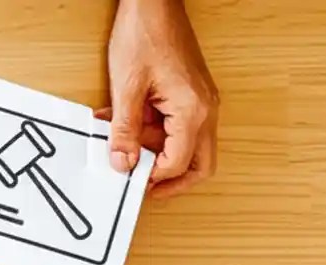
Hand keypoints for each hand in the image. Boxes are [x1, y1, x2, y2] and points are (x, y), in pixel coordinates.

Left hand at [100, 0, 218, 197]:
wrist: (153, 2)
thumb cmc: (145, 34)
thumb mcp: (126, 89)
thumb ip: (124, 131)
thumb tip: (122, 163)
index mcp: (194, 111)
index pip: (177, 164)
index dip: (151, 178)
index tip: (128, 180)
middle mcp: (205, 109)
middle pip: (197, 163)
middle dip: (169, 179)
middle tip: (141, 186)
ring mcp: (201, 101)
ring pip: (186, 145)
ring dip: (153, 150)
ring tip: (120, 144)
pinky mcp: (189, 94)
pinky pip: (176, 125)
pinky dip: (152, 131)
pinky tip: (124, 124)